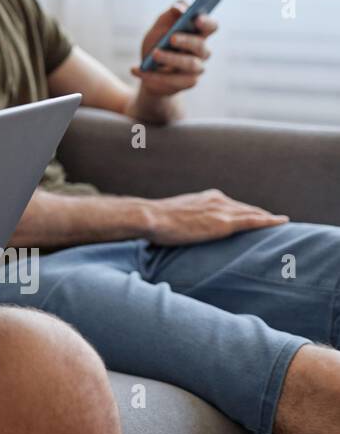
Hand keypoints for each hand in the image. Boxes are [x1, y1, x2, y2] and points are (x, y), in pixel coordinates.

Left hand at [130, 0, 217, 97]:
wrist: (147, 70)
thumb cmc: (157, 44)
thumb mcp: (159, 27)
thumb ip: (170, 15)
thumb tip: (180, 7)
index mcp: (197, 33)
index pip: (211, 26)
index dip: (206, 22)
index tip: (196, 19)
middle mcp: (202, 51)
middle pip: (201, 45)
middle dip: (187, 40)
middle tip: (172, 38)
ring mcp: (197, 68)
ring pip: (191, 64)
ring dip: (171, 58)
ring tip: (153, 54)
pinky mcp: (187, 83)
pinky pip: (174, 80)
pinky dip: (152, 75)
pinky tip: (136, 69)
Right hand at [140, 189, 287, 245]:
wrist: (150, 217)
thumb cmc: (155, 222)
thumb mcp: (173, 218)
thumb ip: (184, 222)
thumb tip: (177, 234)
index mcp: (205, 198)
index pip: (231, 205)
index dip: (245, 212)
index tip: (255, 216)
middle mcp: (216, 200)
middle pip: (246, 208)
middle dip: (260, 214)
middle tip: (276, 222)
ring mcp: (220, 210)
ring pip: (253, 213)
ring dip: (268, 218)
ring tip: (283, 223)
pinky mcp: (223, 223)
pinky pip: (253, 221)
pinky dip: (268, 221)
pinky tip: (282, 222)